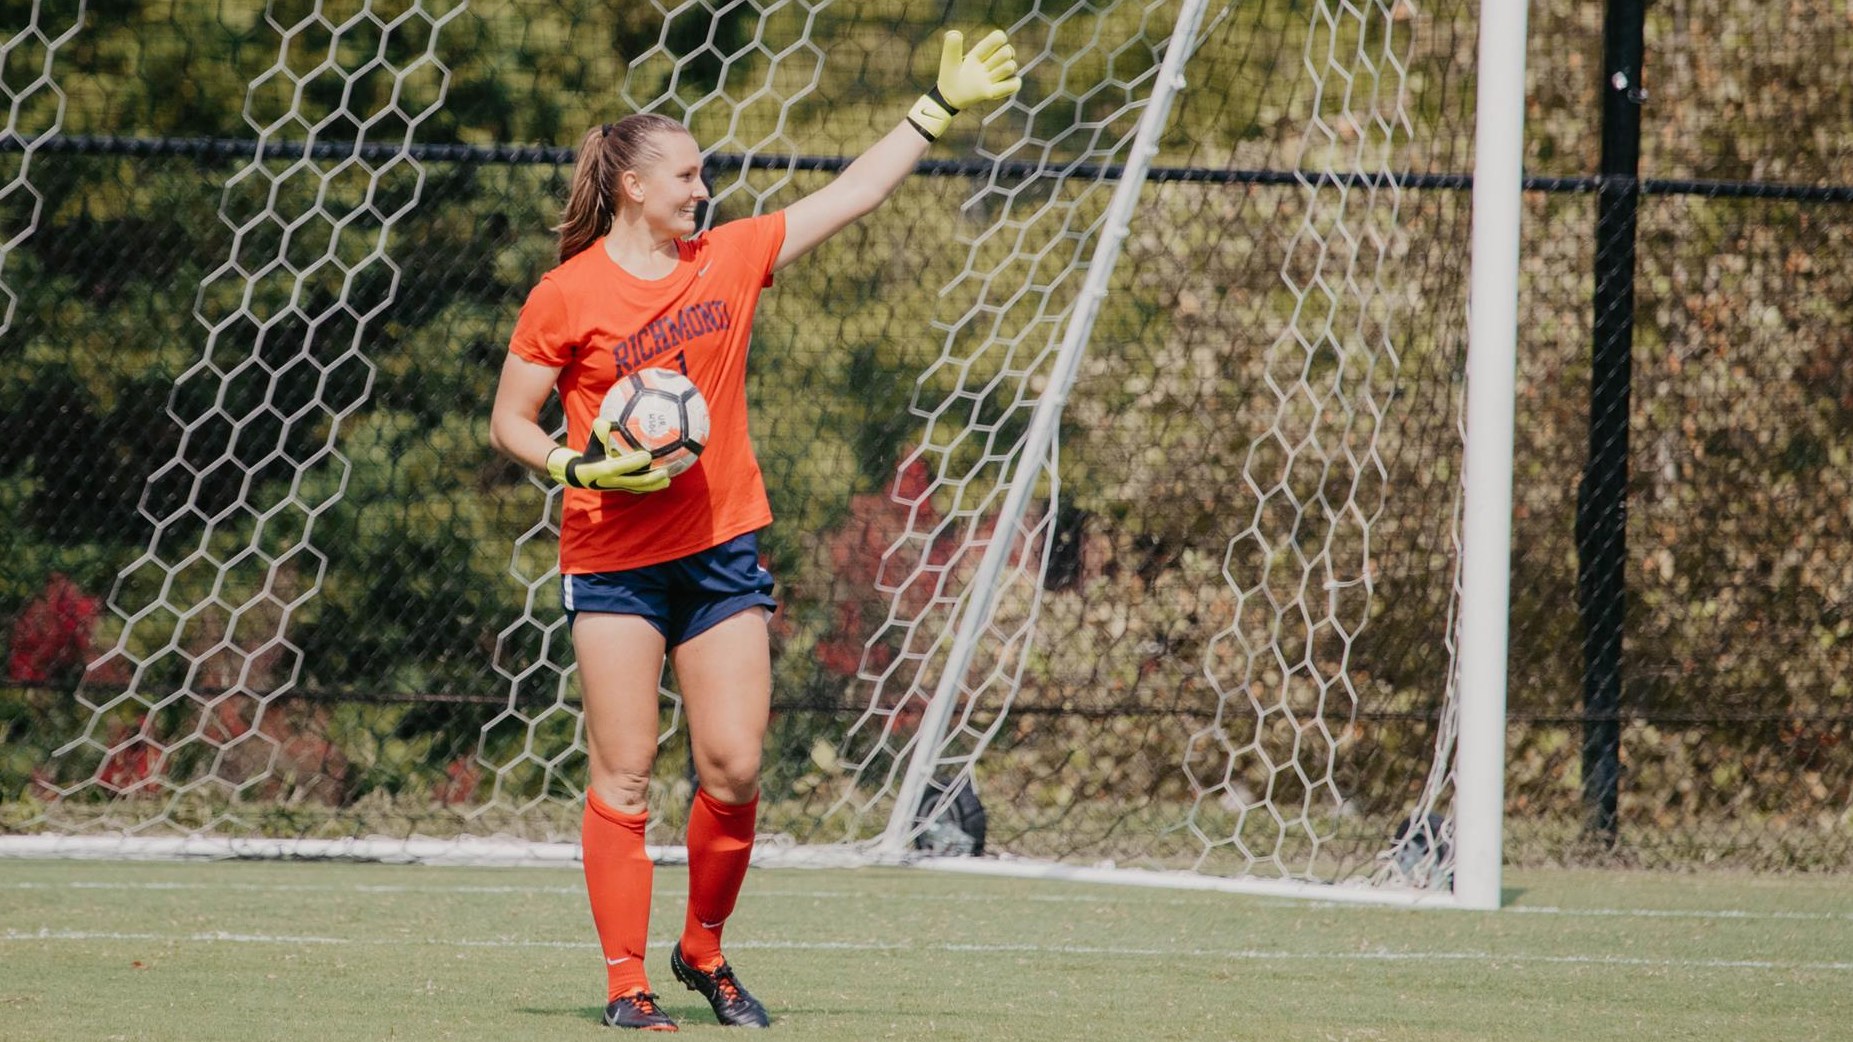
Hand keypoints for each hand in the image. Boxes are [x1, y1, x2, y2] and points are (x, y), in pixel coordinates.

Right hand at [545, 419, 669, 493]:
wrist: (582, 475)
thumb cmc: (591, 453)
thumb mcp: (592, 441)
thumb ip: (599, 431)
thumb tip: (606, 420)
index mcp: (601, 469)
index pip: (618, 467)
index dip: (632, 463)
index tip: (647, 456)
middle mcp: (611, 481)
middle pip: (633, 482)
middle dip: (649, 478)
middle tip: (665, 471)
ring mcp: (618, 486)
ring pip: (638, 488)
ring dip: (653, 485)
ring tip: (668, 479)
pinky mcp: (622, 489)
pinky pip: (638, 489)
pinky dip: (650, 487)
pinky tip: (662, 482)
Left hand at [907, 29, 1021, 141]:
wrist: (948, 97)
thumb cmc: (948, 76)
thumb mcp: (949, 60)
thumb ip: (952, 46)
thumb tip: (955, 33)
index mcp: (980, 52)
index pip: (999, 38)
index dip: (999, 39)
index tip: (984, 52)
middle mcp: (990, 63)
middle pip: (1008, 51)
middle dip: (998, 58)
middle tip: (984, 68)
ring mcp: (994, 77)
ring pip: (1011, 67)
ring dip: (1000, 72)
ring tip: (988, 79)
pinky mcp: (996, 91)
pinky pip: (1015, 85)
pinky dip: (1011, 85)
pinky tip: (996, 88)